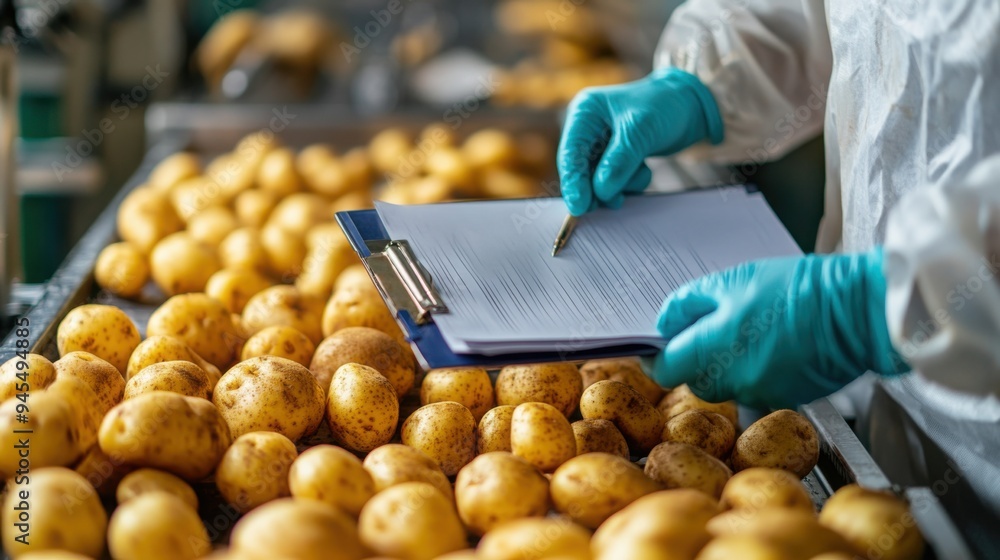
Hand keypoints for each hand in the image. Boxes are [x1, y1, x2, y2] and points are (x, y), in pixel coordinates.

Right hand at [557, 68, 723, 215]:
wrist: (691, 105)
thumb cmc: (665, 105)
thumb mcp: (641, 132)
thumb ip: (619, 162)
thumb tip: (600, 190)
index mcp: (585, 113)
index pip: (570, 153)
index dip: (573, 182)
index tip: (580, 206)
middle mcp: (588, 128)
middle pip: (580, 169)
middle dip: (597, 187)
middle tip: (612, 202)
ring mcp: (600, 144)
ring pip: (596, 178)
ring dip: (617, 185)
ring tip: (639, 176)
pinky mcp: (614, 156)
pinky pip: (612, 180)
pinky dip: (627, 182)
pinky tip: (642, 172)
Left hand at [645, 249, 906, 409]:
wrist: (856, 310)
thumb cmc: (796, 288)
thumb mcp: (733, 280)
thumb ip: (688, 303)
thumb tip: (663, 323)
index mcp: (715, 346)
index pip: (665, 369)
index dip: (658, 356)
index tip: (660, 345)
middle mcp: (734, 378)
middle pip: (693, 380)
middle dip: (694, 358)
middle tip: (711, 328)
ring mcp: (760, 392)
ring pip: (724, 386)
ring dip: (725, 366)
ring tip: (749, 332)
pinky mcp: (783, 398)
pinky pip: (753, 389)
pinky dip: (753, 372)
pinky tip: (772, 347)